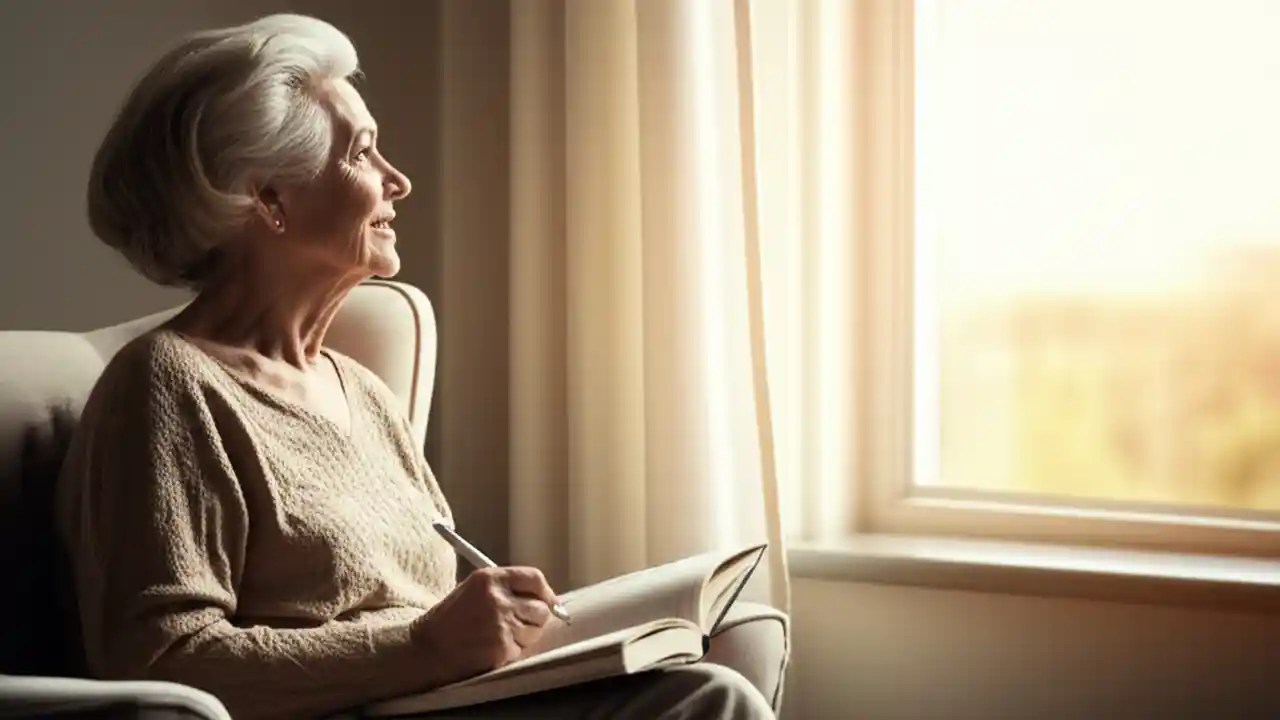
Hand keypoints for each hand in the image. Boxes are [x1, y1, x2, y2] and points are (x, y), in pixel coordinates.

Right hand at [410, 566, 560, 682]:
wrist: (427, 648)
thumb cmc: (451, 619)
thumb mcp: (474, 589)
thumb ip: (507, 589)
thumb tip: (545, 598)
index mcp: (491, 579)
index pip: (535, 578)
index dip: (545, 592)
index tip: (549, 601)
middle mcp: (499, 599)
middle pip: (542, 608)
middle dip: (536, 618)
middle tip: (522, 624)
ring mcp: (502, 625)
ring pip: (535, 632)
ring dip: (525, 637)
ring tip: (499, 636)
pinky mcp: (502, 649)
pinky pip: (522, 651)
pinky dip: (512, 653)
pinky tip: (492, 649)